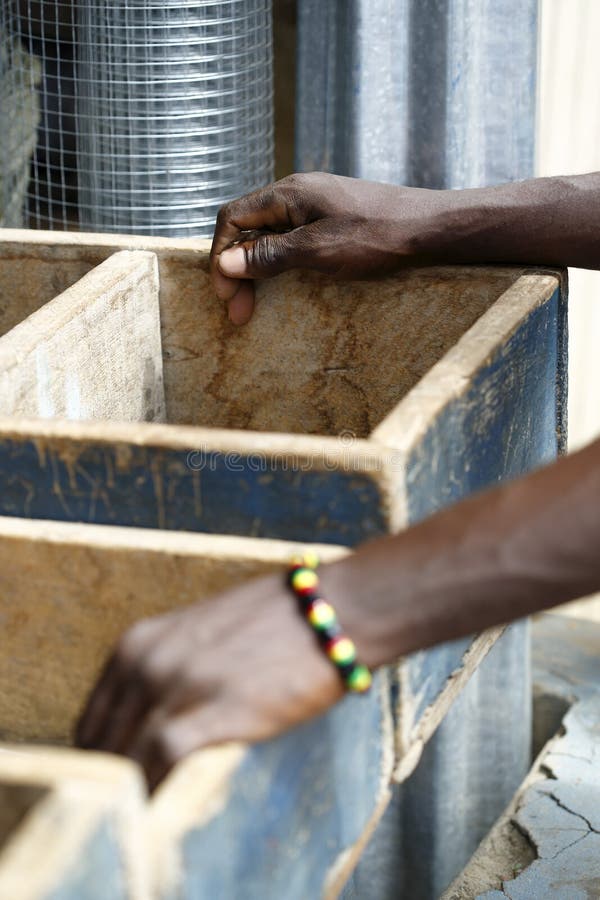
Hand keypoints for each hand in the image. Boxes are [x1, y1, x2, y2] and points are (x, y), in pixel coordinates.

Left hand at [76, 572, 343, 788]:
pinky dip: (153, 789)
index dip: (100, 752)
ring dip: (127, 788)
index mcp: (139, 641)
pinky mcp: (213, 709)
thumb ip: (167, 667)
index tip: (112, 777)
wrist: (331, 610)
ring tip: (140, 812)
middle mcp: (147, 660)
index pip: (93, 715)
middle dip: (110, 775)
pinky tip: (161, 808)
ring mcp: (179, 684)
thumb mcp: (198, 633)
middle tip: (126, 801)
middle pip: (102, 739)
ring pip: (124, 754)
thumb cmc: (274, 621)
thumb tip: (151, 715)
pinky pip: (160, 760)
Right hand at [210, 172, 444, 323]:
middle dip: (236, 269)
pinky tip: (282, 284)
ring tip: (254, 305)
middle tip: (239, 313)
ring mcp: (314, 207)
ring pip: (268, 236)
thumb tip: (227, 262)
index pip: (232, 218)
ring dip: (256, 270)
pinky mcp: (331, 221)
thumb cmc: (378, 236)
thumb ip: (271, 255)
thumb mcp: (319, 250)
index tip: (227, 295)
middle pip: (247, 229)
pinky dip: (277, 264)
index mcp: (288, 194)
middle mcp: (296, 195)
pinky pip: (290, 240)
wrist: (431, 228)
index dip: (221, 256)